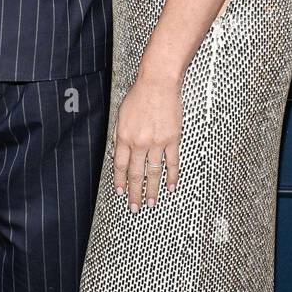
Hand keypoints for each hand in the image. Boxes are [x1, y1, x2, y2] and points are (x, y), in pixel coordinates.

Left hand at [113, 70, 181, 211]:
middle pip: (136, 174)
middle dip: (134, 193)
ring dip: (152, 190)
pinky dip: (172, 177)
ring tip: (151, 203)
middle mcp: (139, 142)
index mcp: (124, 136)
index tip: (120, 193)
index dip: (120, 181)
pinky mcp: (172, 140)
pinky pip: (171, 163)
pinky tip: (171, 187)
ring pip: (153, 172)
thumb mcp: (122, 115)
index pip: (120, 165)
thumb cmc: (139, 96)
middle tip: (134, 208)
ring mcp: (157, 142)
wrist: (158, 83)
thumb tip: (118, 154)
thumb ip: (120, 135)